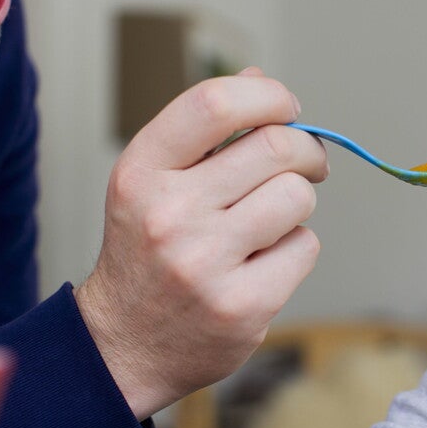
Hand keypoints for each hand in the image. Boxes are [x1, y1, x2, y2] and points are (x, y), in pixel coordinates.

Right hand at [75, 67, 327, 419]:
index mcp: (141, 172)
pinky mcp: (243, 306)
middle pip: (275, 148)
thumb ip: (204, 131)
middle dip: (304, 150)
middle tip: (305, 164)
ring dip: (296, 203)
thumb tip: (259, 81)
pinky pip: (304, 247)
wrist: (121, 346)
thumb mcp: (153, 182)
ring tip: (270, 220)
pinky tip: (262, 262)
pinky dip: (294, 249)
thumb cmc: (147, 251)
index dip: (267, 95)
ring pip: (297, 197)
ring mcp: (206, 264)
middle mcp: (168, 215)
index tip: (286, 108)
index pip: (214, 103)